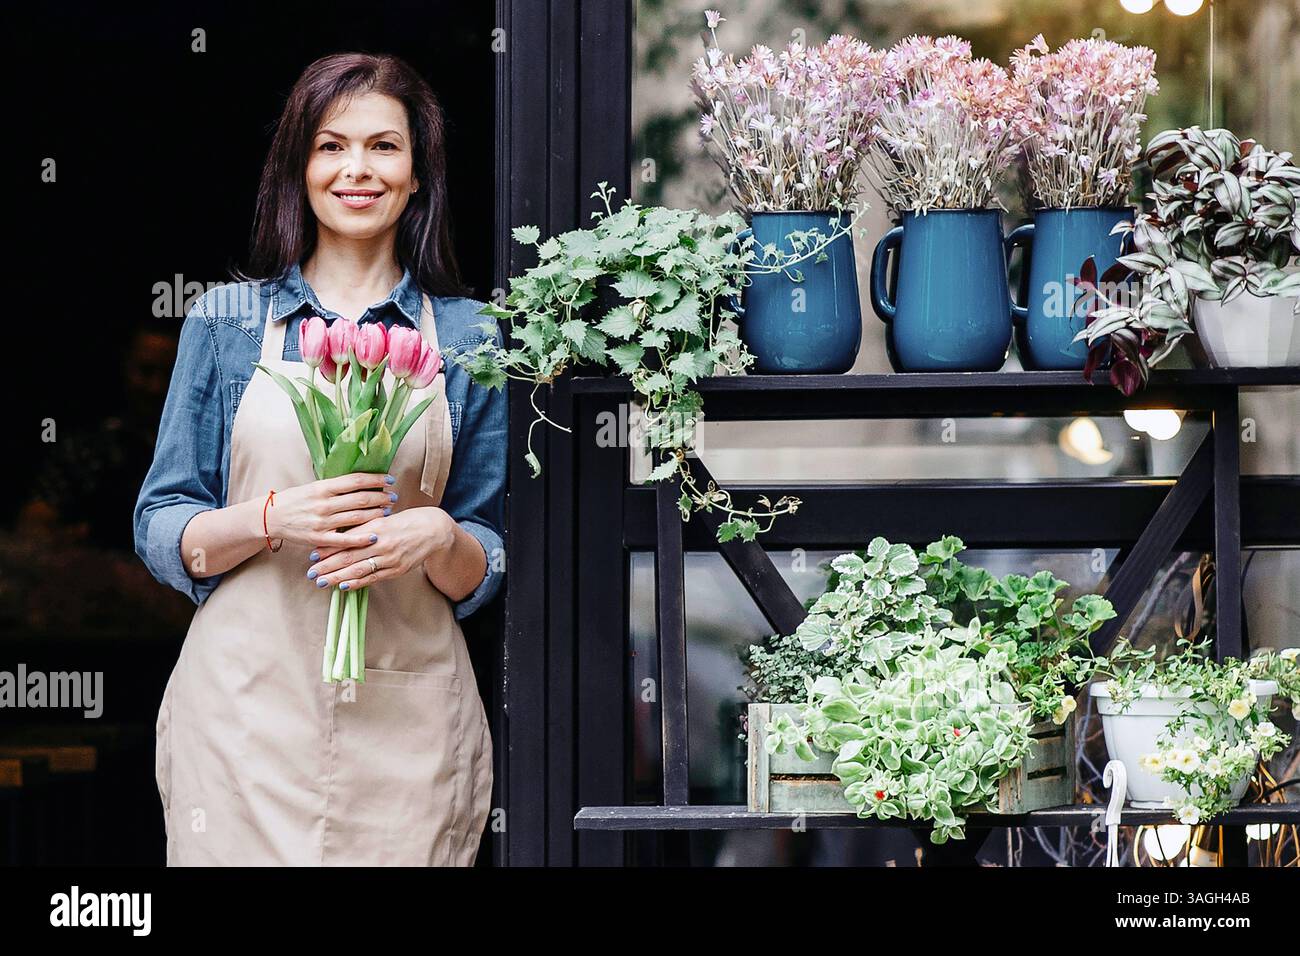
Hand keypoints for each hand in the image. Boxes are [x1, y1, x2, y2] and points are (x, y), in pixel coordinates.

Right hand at [263, 472, 397, 550]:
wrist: (270, 517)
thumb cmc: (294, 500)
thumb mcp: (313, 487)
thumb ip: (335, 486)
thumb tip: (361, 481)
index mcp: (323, 487)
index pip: (356, 481)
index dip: (376, 480)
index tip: (389, 480)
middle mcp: (324, 503)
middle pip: (360, 499)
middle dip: (381, 497)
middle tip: (393, 497)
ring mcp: (322, 521)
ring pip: (356, 517)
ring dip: (376, 514)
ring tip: (388, 511)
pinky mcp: (319, 538)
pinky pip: (344, 539)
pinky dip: (361, 538)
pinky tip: (374, 535)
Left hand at [305, 507, 453, 590]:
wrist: (433, 530)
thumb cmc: (406, 521)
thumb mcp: (383, 518)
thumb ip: (362, 527)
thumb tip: (338, 534)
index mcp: (376, 527)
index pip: (346, 540)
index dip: (328, 549)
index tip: (313, 555)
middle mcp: (381, 544)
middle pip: (348, 557)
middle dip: (327, 566)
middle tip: (311, 572)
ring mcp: (389, 559)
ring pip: (358, 570)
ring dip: (337, 577)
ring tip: (322, 582)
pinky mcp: (396, 570)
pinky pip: (372, 578)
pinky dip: (357, 582)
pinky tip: (344, 585)